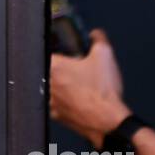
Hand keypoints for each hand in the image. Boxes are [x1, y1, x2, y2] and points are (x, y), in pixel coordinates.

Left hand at [49, 29, 129, 148]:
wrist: (107, 121)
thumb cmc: (103, 91)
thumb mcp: (105, 55)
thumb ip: (99, 38)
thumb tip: (95, 34)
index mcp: (54, 67)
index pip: (46, 53)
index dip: (57, 52)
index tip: (65, 54)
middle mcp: (48, 84)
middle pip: (46, 71)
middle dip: (59, 69)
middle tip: (73, 69)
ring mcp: (50, 102)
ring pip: (48, 89)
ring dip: (59, 86)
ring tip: (77, 86)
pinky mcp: (56, 116)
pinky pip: (54, 105)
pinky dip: (62, 102)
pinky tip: (75, 100)